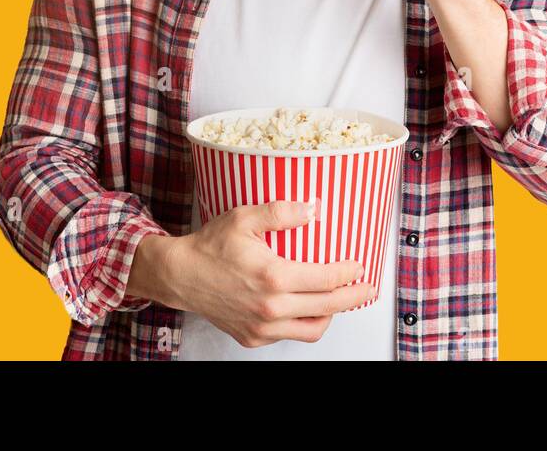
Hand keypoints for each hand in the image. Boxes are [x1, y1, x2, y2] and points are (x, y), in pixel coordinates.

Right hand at [166, 200, 374, 347]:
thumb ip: (281, 212)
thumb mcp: (244, 217)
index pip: (327, 280)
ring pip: (312, 330)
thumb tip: (313, 209)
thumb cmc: (210, 247)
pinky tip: (306, 307)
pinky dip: (303, 323)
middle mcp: (270, 308)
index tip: (359, 266)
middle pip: (328, 307)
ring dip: (331, 315)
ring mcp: (261, 327)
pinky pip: (289, 335)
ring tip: (338, 300)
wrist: (180, 275)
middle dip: (354, 297)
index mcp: (273, 277)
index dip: (349, 273)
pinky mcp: (252, 337)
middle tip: (367, 288)